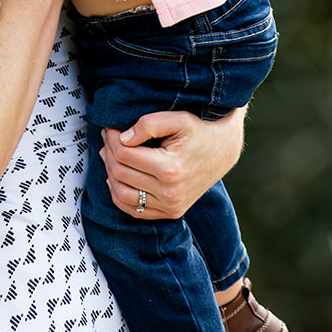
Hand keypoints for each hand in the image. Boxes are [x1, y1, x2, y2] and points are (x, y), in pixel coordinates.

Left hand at [101, 108, 245, 219]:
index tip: (110, 129)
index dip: (111, 139)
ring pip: (121, 194)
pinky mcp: (170, 213)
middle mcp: (170, 192)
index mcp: (170, 168)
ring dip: (110, 173)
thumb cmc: (200, 132)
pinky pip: (133, 210)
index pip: (124, 155)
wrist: (223, 152)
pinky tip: (117, 177)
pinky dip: (119, 194)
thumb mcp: (178, 119)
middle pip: (120, 173)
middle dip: (108, 153)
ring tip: (111, 155)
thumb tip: (122, 138)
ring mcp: (170, 206)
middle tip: (108, 138)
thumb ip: (149, 124)